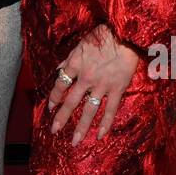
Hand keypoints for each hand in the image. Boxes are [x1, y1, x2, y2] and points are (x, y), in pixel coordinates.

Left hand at [48, 24, 141, 144]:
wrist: (125, 33)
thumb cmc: (103, 35)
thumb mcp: (81, 44)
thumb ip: (70, 59)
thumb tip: (59, 69)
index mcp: (75, 65)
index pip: (60, 84)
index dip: (54, 96)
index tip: (50, 106)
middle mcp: (86, 78)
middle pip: (71, 101)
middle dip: (61, 117)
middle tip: (54, 130)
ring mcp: (102, 85)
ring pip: (89, 110)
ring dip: (81, 127)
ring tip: (75, 141)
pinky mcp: (117, 89)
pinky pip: (110, 110)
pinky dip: (105, 124)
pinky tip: (100, 135)